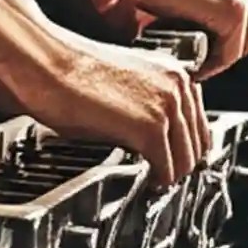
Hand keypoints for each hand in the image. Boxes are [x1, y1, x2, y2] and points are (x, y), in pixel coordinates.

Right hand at [0, 39, 210, 186]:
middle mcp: (178, 85)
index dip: (188, 149)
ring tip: (153, 182)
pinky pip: (166, 168)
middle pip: (197, 144)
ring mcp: (167, 105)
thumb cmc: (74, 74)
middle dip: (181, 166)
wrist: (47, 64)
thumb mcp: (127, 84)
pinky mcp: (150, 127)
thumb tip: (160, 139)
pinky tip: (146, 182)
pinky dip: (158, 181)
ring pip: (186, 160)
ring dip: (170, 176)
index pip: (199, 123)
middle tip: (163, 178)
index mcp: (174, 72)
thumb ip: (151, 104)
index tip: (176, 163)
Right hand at [124, 0, 247, 79]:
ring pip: (243, 47)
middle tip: (195, 62)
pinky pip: (230, 54)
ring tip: (188, 64)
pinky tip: (188, 65)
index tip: (199, 54)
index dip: (224, 44)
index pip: (247, 21)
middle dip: (225, 52)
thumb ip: (187, 11)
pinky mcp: (232, 11)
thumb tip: (182, 40)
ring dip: (215, 60)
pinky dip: (210, 65)